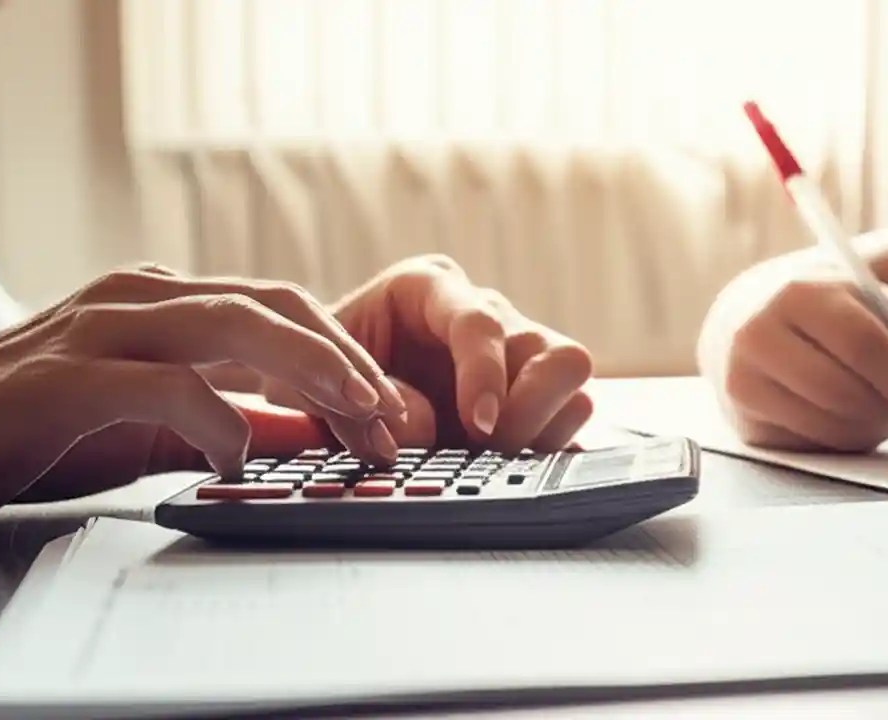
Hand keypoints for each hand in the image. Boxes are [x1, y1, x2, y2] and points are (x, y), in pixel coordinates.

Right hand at [0, 265, 404, 516]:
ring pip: (231, 323)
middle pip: (273, 304)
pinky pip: (164, 385)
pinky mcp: (66, 377)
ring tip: (354, 411)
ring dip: (308, 368)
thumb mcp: (152, 425)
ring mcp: (101, 328)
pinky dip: (217, 416)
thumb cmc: (41, 428)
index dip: (345, 355)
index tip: (388, 411)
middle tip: (391, 415)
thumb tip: (309, 432)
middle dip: (344, 357)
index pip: (281, 310)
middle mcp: (140, 298)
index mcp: (165, 303)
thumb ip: (227, 418)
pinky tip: (239, 451)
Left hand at [263, 255, 593, 454]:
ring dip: (542, 427)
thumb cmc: (315, 371)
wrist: (317, 386)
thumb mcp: (317, 381)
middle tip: (487, 446)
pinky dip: (544, 444)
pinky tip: (502, 461)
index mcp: (430, 288)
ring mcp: (513, 352)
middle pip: (554, 350)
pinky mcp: (529, 393)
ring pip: (572, 378)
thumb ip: (363, 400)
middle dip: (529, 408)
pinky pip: (569, 416)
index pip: (480, 321)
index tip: (478, 425)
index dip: (485, 374)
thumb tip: (420, 431)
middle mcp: (484, 312)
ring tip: (489, 455)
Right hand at [698, 250, 887, 453]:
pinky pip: (812, 450)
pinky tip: (843, 416)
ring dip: (871, 429)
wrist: (762, 316)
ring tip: (876, 404)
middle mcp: (758, 334)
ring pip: (830, 429)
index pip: (866, 349)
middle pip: (846, 396)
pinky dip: (844, 442)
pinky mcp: (742, 422)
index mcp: (802, 293)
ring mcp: (742, 380)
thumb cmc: (842, 315)